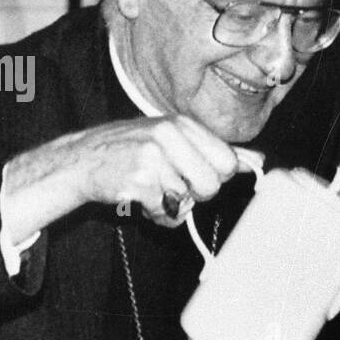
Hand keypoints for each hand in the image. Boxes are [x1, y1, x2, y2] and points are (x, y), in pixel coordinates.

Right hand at [2, 115, 243, 240]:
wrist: (82, 160)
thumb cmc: (133, 151)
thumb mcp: (174, 139)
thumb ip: (215, 150)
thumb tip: (257, 161)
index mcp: (182, 123)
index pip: (228, 161)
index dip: (215, 176)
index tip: (194, 174)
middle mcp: (168, 135)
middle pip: (212, 184)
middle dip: (197, 195)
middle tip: (173, 185)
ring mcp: (152, 157)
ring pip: (188, 201)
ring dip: (173, 206)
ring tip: (153, 190)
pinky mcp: (138, 181)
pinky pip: (166, 212)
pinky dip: (157, 216)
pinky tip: (141, 200)